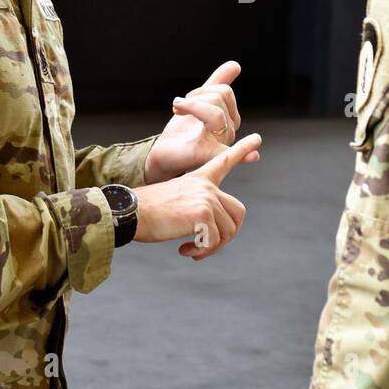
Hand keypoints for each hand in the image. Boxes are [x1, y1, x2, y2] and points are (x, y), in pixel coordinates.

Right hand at [134, 133, 261, 260]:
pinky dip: (202, 251)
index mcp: (199, 178)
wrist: (131, 212)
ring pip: (228, 231)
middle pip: (237, 213)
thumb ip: (196, 205)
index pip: (225, 160)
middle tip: (207, 245)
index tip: (257, 137)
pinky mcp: (203, 214)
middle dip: (226, 234)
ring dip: (212, 247)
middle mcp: (207, 186)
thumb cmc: (148, 210)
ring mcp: (207, 198)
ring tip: (194, 251)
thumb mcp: (176, 200)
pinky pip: (213, 241)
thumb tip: (210, 227)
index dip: (242, 150)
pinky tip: (185, 251)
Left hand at [144, 60, 255, 183]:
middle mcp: (229, 132)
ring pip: (216, 113)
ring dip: (190, 106)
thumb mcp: (198, 101)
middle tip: (179, 106)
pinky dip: (245, 154)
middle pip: (220, 97)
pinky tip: (252, 155)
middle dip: (195, 97)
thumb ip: (217, 83)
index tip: (188, 97)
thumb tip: (235, 65)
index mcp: (229, 119)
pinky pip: (228, 153)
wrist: (164, 153)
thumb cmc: (182, 131)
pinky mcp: (207, 157)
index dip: (204, 90)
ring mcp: (220, 145)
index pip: (225, 91)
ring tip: (178, 111)